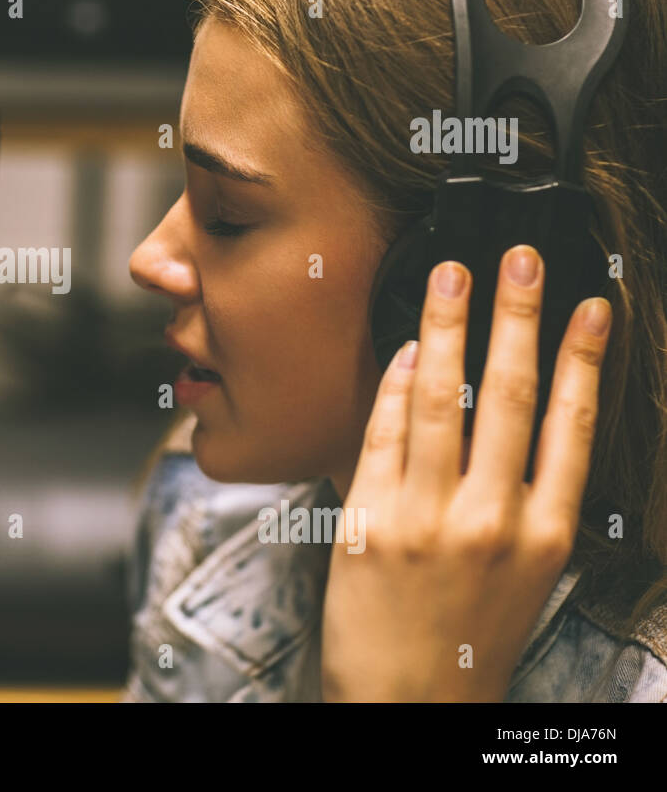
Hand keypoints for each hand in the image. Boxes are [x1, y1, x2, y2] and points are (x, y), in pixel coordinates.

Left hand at [320, 243, 611, 700]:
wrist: (408, 701)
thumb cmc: (467, 633)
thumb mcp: (522, 572)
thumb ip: (523, 497)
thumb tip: (503, 410)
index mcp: (546, 534)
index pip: (573, 426)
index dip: (582, 357)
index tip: (589, 305)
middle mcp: (493, 520)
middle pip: (508, 395)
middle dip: (516, 316)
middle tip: (519, 258)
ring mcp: (427, 518)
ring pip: (440, 401)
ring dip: (448, 328)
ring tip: (452, 278)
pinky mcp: (370, 519)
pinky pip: (383, 434)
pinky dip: (396, 385)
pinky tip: (407, 348)